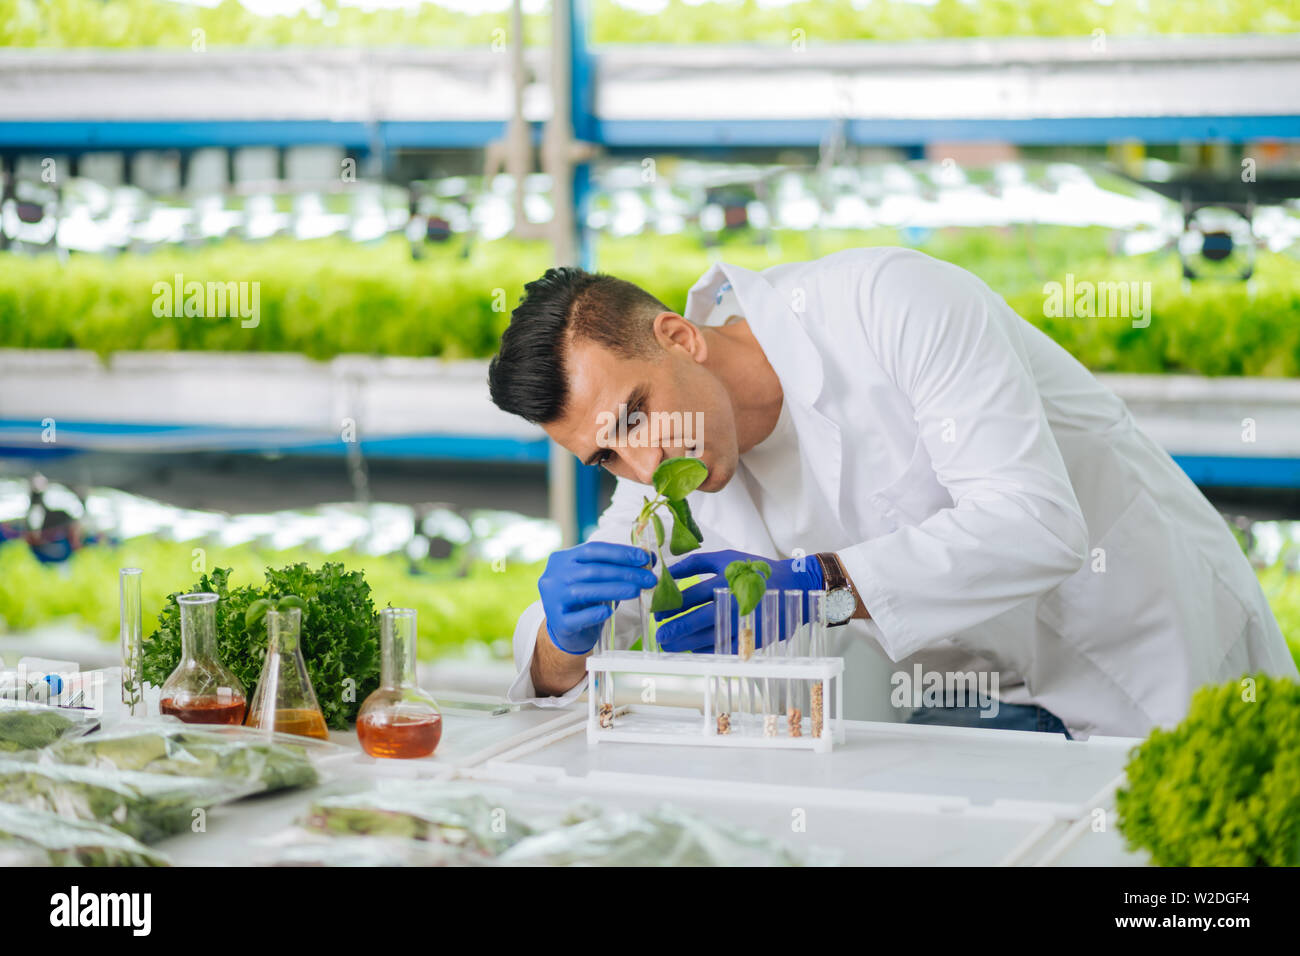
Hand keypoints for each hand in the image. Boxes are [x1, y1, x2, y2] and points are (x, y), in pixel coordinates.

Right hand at [539, 541, 656, 655]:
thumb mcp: (598, 579)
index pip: (593, 549)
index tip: (644, 558)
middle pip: (592, 570)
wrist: (567, 630)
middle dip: (625, 573)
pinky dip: (594, 614)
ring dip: (614, 589)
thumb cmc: (586, 599)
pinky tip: (609, 612)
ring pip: (584, 591)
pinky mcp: (558, 622)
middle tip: (649, 578)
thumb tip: (648, 558)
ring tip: (637, 590)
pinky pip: (577, 618)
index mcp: (563, 559)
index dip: (620, 552)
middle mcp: (554, 576)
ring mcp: (553, 599)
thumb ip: (617, 567)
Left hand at [651, 549, 823, 652]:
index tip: (657, 612)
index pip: (690, 595)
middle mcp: (733, 601)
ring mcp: (743, 622)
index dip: (670, 606)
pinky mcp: (752, 637)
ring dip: (686, 644)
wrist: (794, 586)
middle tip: (659, 635)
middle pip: (697, 619)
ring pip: (708, 637)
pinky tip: (693, 649)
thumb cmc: (754, 570)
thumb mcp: (725, 558)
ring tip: (670, 646)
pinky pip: (724, 648)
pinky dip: (706, 650)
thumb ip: (695, 563)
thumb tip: (666, 570)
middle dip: (675, 629)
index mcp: (725, 580)